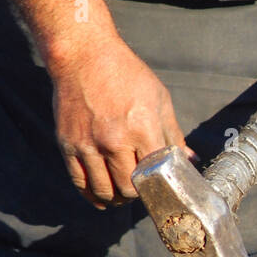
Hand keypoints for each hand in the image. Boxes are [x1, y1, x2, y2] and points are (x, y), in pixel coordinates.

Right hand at [48, 33, 195, 208]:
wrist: (84, 57)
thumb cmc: (127, 75)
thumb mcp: (159, 100)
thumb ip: (174, 135)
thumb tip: (189, 160)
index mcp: (142, 129)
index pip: (153, 176)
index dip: (157, 186)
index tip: (159, 186)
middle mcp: (114, 141)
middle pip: (128, 189)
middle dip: (136, 195)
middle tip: (139, 189)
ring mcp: (88, 144)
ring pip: (103, 191)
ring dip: (115, 199)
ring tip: (121, 196)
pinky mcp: (68, 144)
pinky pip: (80, 182)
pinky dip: (91, 195)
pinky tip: (101, 198)